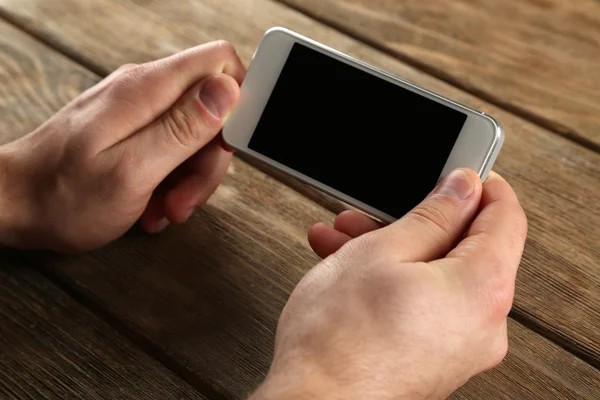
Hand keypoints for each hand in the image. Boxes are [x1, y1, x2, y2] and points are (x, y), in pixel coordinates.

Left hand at [0, 41, 244, 251]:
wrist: (13, 205)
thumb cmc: (63, 196)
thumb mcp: (132, 170)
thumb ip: (183, 128)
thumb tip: (227, 89)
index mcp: (148, 90)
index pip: (220, 61)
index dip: (239, 102)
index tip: (227, 148)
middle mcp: (145, 91)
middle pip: (214, 107)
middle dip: (210, 159)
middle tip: (187, 196)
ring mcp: (137, 110)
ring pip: (196, 133)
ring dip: (190, 177)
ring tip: (165, 207)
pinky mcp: (132, 129)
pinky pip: (172, 146)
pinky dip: (171, 179)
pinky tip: (153, 203)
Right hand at [252, 169, 526, 399]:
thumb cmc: (338, 338)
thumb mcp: (381, 251)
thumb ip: (432, 214)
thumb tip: (462, 188)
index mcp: (482, 288)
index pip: (505, 216)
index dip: (481, 185)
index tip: (457, 171)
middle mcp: (484, 324)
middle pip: (464, 248)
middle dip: (414, 221)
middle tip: (372, 210)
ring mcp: (460, 347)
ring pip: (435, 275)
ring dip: (393, 249)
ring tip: (343, 240)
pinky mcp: (435, 360)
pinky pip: (424, 304)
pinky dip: (394, 282)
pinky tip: (350, 270)